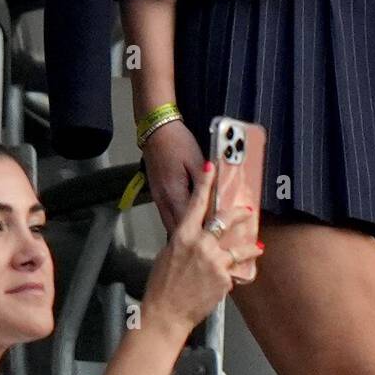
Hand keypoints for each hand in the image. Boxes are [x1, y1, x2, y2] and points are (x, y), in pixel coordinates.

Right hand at [141, 117, 206, 235]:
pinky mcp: (157, 194)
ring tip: (200, 240)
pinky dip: (178, 223)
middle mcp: (163, 200)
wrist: (156, 129)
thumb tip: (217, 200)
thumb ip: (206, 183)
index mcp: (174, 193)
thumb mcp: (196, 160)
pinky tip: (189, 225)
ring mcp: (158, 198)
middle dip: (192, 239)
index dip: (203, 231)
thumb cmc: (177, 142)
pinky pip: (167, 216)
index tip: (218, 238)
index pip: (190, 221)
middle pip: (178, 229)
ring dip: (184, 233)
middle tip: (210, 244)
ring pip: (170, 225)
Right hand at [142, 162, 262, 332]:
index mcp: (183, 235)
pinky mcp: (224, 277)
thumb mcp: (167, 255)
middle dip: (239, 213)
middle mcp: (201, 244)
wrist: (166, 314)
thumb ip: (183, 241)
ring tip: (257, 245)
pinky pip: (234, 270)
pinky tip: (237, 275)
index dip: (205, 183)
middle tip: (247, 210)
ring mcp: (215, 260)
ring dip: (250, 245)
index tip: (211, 168)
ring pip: (239, 247)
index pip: (196, 202)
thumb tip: (192, 235)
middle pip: (225, 220)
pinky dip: (235, 272)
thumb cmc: (161, 287)